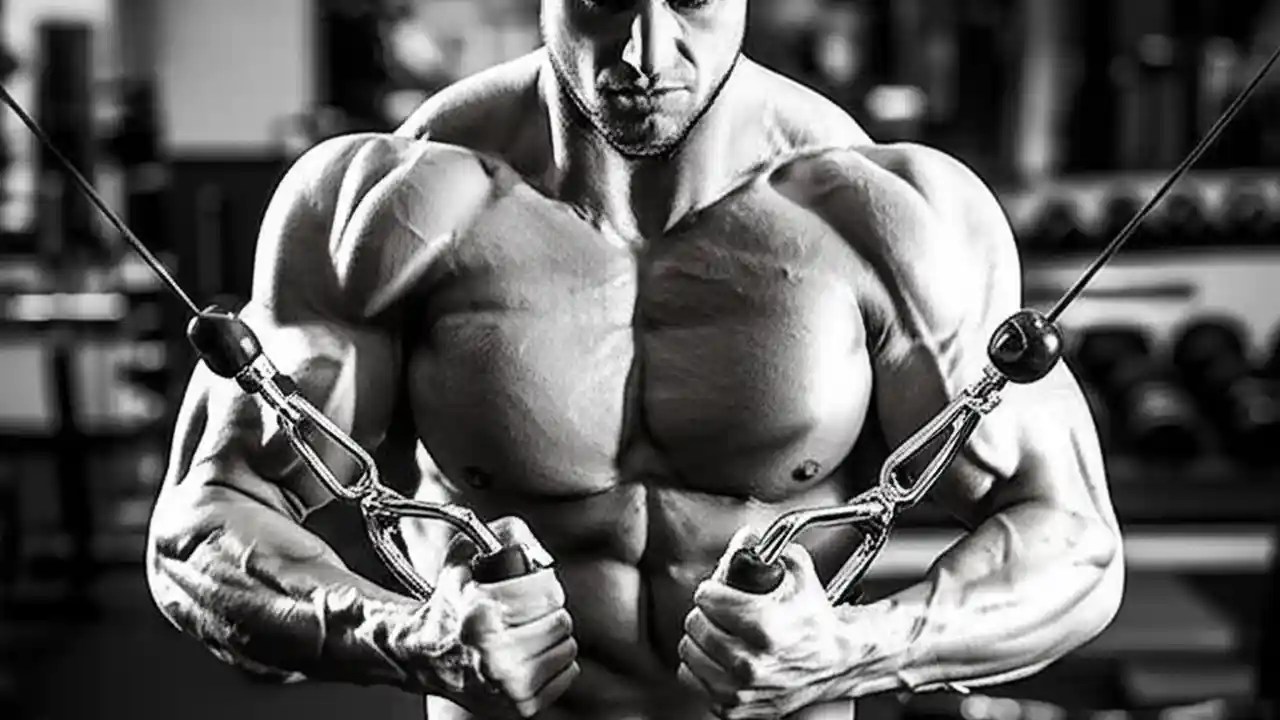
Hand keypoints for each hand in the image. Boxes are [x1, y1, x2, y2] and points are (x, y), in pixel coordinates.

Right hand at [412, 516, 579, 717]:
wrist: (422, 657)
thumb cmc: (447, 608)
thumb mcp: (462, 561)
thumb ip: (500, 537)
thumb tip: (533, 542)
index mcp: (481, 615)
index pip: (548, 593)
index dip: (543, 584)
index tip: (531, 586)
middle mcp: (495, 655)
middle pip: (560, 621)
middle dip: (548, 611)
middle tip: (526, 612)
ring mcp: (508, 685)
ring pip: (567, 648)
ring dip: (552, 637)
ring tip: (527, 633)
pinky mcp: (520, 705)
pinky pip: (567, 674)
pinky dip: (555, 662)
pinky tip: (530, 655)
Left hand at [677, 528, 856, 718]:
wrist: (838, 662)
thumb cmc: (818, 623)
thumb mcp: (800, 575)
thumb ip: (772, 549)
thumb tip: (747, 537)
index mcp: (765, 627)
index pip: (706, 598)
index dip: (713, 589)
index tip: (719, 590)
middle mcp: (751, 663)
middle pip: (695, 624)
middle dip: (706, 613)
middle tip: (720, 611)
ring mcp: (742, 690)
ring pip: (689, 652)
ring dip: (700, 639)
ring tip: (719, 632)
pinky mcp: (736, 708)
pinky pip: (693, 680)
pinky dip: (702, 668)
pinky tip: (719, 657)